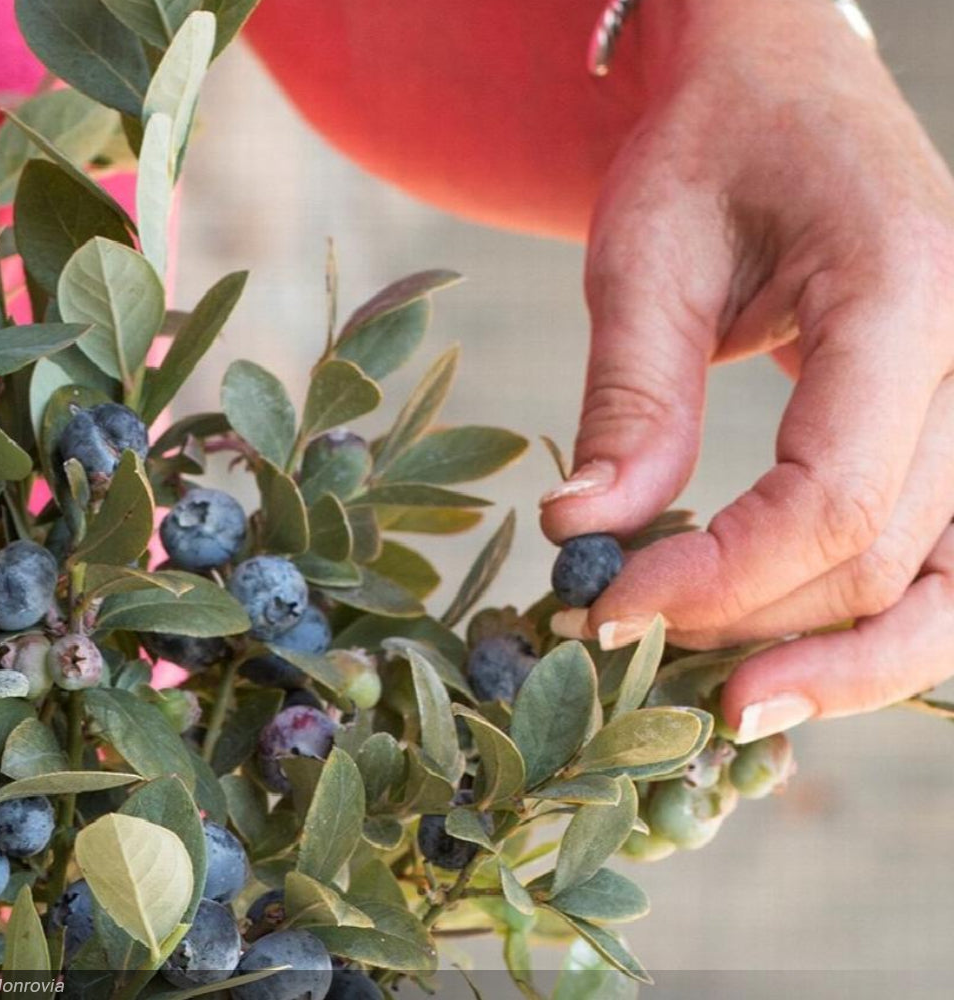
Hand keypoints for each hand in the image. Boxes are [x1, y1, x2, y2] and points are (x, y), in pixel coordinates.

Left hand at [540, 0, 953, 741]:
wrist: (777, 94)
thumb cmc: (712, 147)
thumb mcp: (645, 252)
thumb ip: (630, 397)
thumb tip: (584, 530)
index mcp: (907, 290)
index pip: (830, 494)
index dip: (719, 579)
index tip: (606, 610)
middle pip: (883, 556)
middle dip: (751, 626)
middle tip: (632, 653)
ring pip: (945, 589)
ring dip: (835, 663)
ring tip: (727, 703)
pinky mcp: (943, 427)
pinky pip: (938, 563)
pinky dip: (866, 626)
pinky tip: (783, 655)